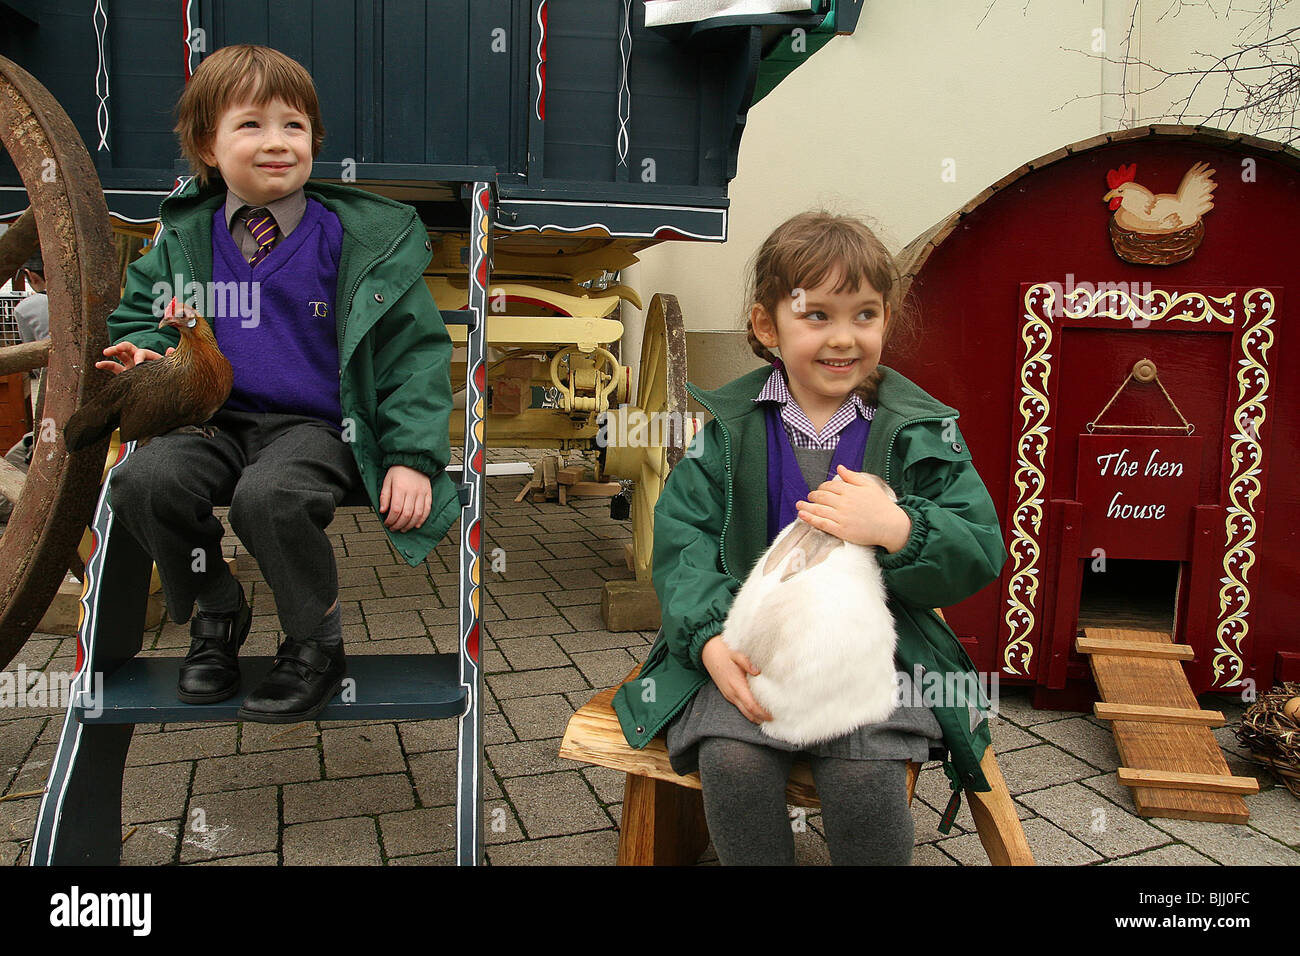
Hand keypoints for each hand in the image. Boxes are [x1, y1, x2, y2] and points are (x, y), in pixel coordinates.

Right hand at [96, 341, 173, 372]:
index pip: (142, 352)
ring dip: (112, 351)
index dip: (139, 356)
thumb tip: (171, 349)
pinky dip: (105, 364)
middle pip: (129, 348)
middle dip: (122, 346)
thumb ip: (169, 359)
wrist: (161, 394)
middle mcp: (139, 359)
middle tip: (116, 348)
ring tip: (105, 352)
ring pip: (119, 355)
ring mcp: (130, 366)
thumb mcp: (168, 369)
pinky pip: (113, 367)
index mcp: (150, 358)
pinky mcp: (124, 374)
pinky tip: (98, 364)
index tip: (138, 365)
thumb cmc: (166, 379)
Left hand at [380, 464, 431, 532]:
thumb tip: (382, 510)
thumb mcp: (387, 480)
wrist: (414, 459)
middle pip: (406, 514)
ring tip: (403, 529)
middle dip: (399, 525)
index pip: (395, 510)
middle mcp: (412, 492)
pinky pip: (427, 509)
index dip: (390, 520)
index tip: (387, 523)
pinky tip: (417, 524)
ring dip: (410, 525)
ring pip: (417, 514)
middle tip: (394, 528)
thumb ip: (384, 496)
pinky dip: (422, 519)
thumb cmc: (399, 469)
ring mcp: (422, 493)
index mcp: (400, 488)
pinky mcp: (428, 494)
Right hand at [701, 635, 771, 723]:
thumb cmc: (724, 652)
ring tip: (769, 718)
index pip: (751, 706)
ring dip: (756, 716)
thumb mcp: (736, 653)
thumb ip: (747, 662)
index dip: (762, 713)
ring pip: (744, 711)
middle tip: (775, 720)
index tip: (774, 715)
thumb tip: (758, 671)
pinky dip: (750, 711)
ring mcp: (729, 695)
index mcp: (736, 685)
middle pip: (749, 713)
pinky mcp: (727, 694)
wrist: (709, 651)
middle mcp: (732, 693)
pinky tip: (758, 710)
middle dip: (761, 718)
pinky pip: (740, 706)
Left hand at [795, 464, 911, 551]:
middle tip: (810, 497)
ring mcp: (841, 517)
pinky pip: (821, 523)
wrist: (890, 525)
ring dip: (806, 506)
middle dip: (813, 495)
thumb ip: (853, 476)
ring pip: (818, 509)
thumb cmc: (881, 505)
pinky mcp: (841, 530)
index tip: (820, 490)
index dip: (822, 487)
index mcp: (850, 490)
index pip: (830, 486)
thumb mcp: (869, 486)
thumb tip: (839, 468)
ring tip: (799, 505)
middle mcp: (844, 502)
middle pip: (821, 496)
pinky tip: (802, 515)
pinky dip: (809, 518)